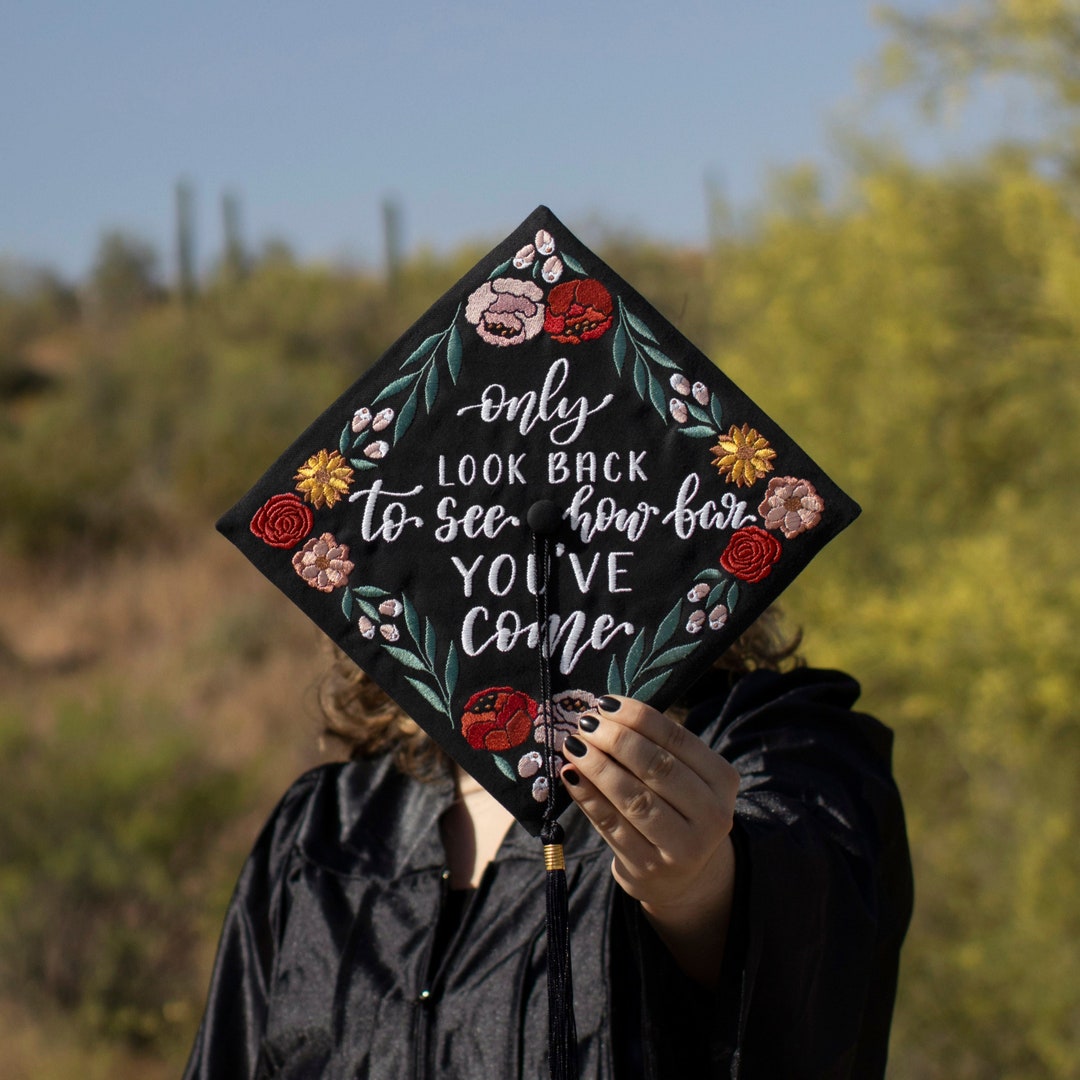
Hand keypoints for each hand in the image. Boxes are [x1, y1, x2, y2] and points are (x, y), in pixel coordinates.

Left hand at [560, 694, 738, 985]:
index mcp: (722, 780)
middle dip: (616, 740)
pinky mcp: (649, 867)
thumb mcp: (682, 777)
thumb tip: (602, 714)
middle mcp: (712, 815)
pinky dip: (588, 797)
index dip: (639, 717)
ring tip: (574, 745)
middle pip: (658, 768)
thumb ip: (653, 747)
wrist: (680, 875)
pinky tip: (571, 775)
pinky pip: (612, 825)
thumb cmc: (674, 808)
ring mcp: (683, 848)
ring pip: (634, 798)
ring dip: (598, 767)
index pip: (678, 740)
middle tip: (585, 722)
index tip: (605, 703)